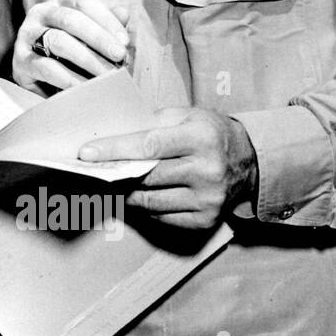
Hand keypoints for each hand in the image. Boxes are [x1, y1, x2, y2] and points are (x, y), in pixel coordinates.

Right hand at [13, 0, 128, 94]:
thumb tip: (124, 13)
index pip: (84, 2)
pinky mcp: (20, 61)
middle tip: (120, 56)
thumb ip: (106, 23)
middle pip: (71, 20)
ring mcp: (27, 35)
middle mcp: (40, 13)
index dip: (106, 20)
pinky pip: (46, 68)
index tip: (125, 41)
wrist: (40, 78)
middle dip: (99, 38)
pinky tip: (86, 87)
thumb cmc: (70, 52)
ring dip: (87, 59)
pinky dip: (69, 78)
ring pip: (58, 42)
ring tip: (106, 75)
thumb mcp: (89, 35)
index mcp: (59, 2)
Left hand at [78, 107, 258, 229]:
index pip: (149, 146)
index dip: (114, 150)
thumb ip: (150, 124)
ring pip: (150, 200)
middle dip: (116, 173)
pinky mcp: (206, 220)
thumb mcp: (186, 116)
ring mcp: (208, 199)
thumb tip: (109, 137)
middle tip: (94, 170)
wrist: (250, 161)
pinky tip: (139, 194)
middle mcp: (207, 170)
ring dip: (127, 192)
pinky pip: (162, 216)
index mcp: (201, 138)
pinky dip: (146, 207)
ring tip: (114, 182)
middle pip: (146, 176)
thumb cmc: (209, 133)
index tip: (86, 153)